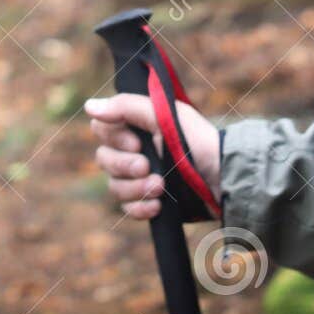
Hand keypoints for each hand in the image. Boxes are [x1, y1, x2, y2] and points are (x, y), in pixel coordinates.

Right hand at [85, 93, 219, 219]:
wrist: (224, 179)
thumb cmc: (198, 141)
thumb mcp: (164, 116)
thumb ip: (126, 107)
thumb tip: (89, 105)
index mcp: (137, 125)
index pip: (102, 128)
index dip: (114, 138)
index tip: (136, 142)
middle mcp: (135, 150)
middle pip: (104, 159)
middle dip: (124, 166)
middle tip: (147, 167)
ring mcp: (141, 177)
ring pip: (114, 185)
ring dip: (136, 188)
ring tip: (160, 187)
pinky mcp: (150, 201)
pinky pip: (128, 208)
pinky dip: (140, 207)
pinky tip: (158, 205)